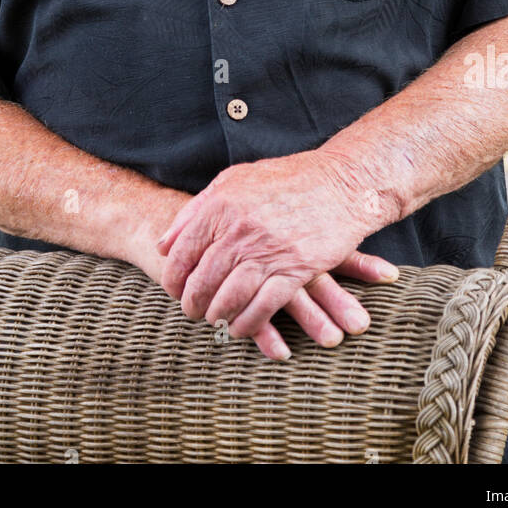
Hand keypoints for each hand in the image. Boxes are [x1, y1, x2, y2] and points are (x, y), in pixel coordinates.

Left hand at [155, 150, 397, 352]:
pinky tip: (241, 328)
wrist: (342, 183)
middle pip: (203, 279)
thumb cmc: (287, 179)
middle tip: (192, 311)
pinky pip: (263, 307)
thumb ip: (196, 210)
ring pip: (230, 297)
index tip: (173, 290)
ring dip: (218, 315)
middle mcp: (241, 229)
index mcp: (222, 205)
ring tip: (215, 320)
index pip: (183, 252)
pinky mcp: (295, 270)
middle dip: (192, 302)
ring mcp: (269, 251)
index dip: (173, 277)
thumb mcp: (234, 180)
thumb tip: (165, 244)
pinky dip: (248, 323)